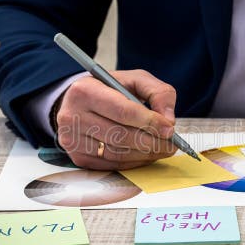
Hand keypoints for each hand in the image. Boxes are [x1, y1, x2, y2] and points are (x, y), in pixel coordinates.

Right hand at [54, 69, 177, 169]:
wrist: (79, 103)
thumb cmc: (110, 90)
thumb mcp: (134, 80)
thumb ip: (157, 92)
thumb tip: (169, 119)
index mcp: (85, 91)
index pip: (122, 111)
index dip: (149, 122)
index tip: (170, 129)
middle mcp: (72, 116)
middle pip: (120, 135)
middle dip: (152, 142)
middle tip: (172, 144)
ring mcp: (73, 140)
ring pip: (118, 153)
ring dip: (146, 154)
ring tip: (163, 149)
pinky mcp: (78, 157)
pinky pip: (112, 164)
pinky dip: (134, 163)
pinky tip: (147, 155)